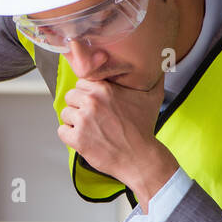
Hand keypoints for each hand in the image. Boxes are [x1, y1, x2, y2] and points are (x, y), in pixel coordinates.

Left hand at [58, 78, 176, 210]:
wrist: (141, 158)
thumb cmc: (144, 129)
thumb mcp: (152, 98)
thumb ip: (152, 78)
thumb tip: (159, 64)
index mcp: (104, 89)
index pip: (81, 82)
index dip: (87, 93)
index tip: (95, 103)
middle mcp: (92, 102)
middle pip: (70, 96)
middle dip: (78, 106)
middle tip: (92, 118)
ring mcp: (83, 120)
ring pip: (65, 114)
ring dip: (74, 122)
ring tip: (90, 129)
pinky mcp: (77, 138)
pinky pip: (62, 131)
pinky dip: (70, 136)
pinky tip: (84, 139)